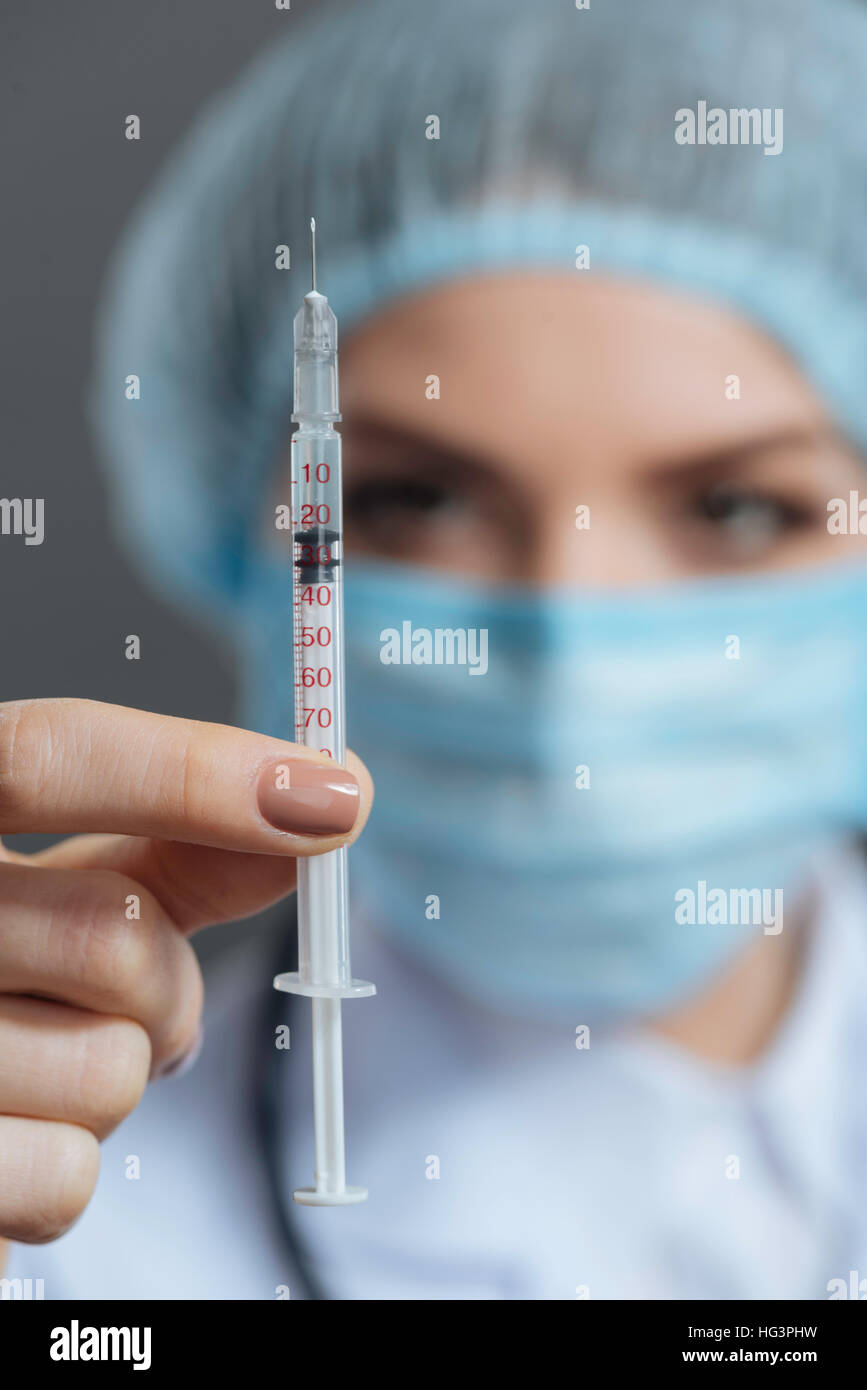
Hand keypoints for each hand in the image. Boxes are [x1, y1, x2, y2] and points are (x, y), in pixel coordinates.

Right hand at [0, 698, 371, 1261]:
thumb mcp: (53, 888)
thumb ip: (176, 844)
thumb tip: (328, 798)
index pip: (44, 759)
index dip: (194, 774)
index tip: (337, 796)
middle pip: (115, 931)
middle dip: (165, 982)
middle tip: (125, 1000)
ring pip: (111, 1067)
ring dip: (115, 1076)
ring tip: (35, 1064)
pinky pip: (65, 1176)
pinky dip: (63, 1167)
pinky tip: (3, 1136)